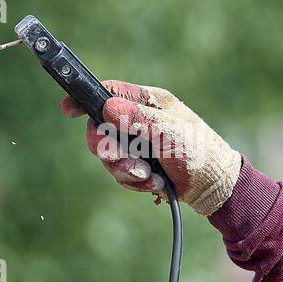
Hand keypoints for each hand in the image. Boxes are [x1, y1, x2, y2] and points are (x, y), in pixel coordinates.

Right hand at [60, 81, 241, 216]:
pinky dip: (136, 183)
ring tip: (150, 177)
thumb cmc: (200, 153)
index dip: (84, 99)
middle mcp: (140, 120)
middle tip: (120, 158)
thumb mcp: (170, 133)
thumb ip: (139, 120)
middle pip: (101, 129)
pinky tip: (155, 185)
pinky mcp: (139, 165)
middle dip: (109, 149)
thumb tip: (107, 106)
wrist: (215, 188)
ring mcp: (138, 144)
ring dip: (127, 171)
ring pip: (109, 156)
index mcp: (149, 102)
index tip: (67, 109)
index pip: (109, 92)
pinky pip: (121, 174)